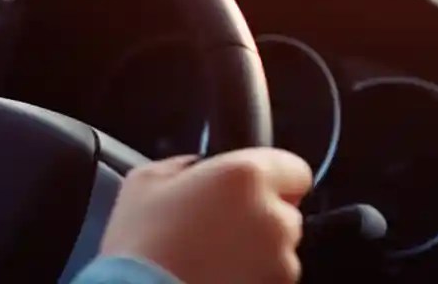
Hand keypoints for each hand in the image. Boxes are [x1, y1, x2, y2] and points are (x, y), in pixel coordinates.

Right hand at [100, 148, 311, 283]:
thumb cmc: (142, 243)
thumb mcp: (146, 182)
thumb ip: (185, 166)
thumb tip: (197, 168)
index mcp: (245, 176)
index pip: (295, 169)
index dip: (276, 178)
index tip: (255, 188)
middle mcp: (272, 216)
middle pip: (286, 212)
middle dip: (261, 217)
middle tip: (220, 226)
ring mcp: (279, 261)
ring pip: (281, 250)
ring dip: (258, 251)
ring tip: (214, 257)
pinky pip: (270, 277)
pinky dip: (252, 276)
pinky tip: (218, 275)